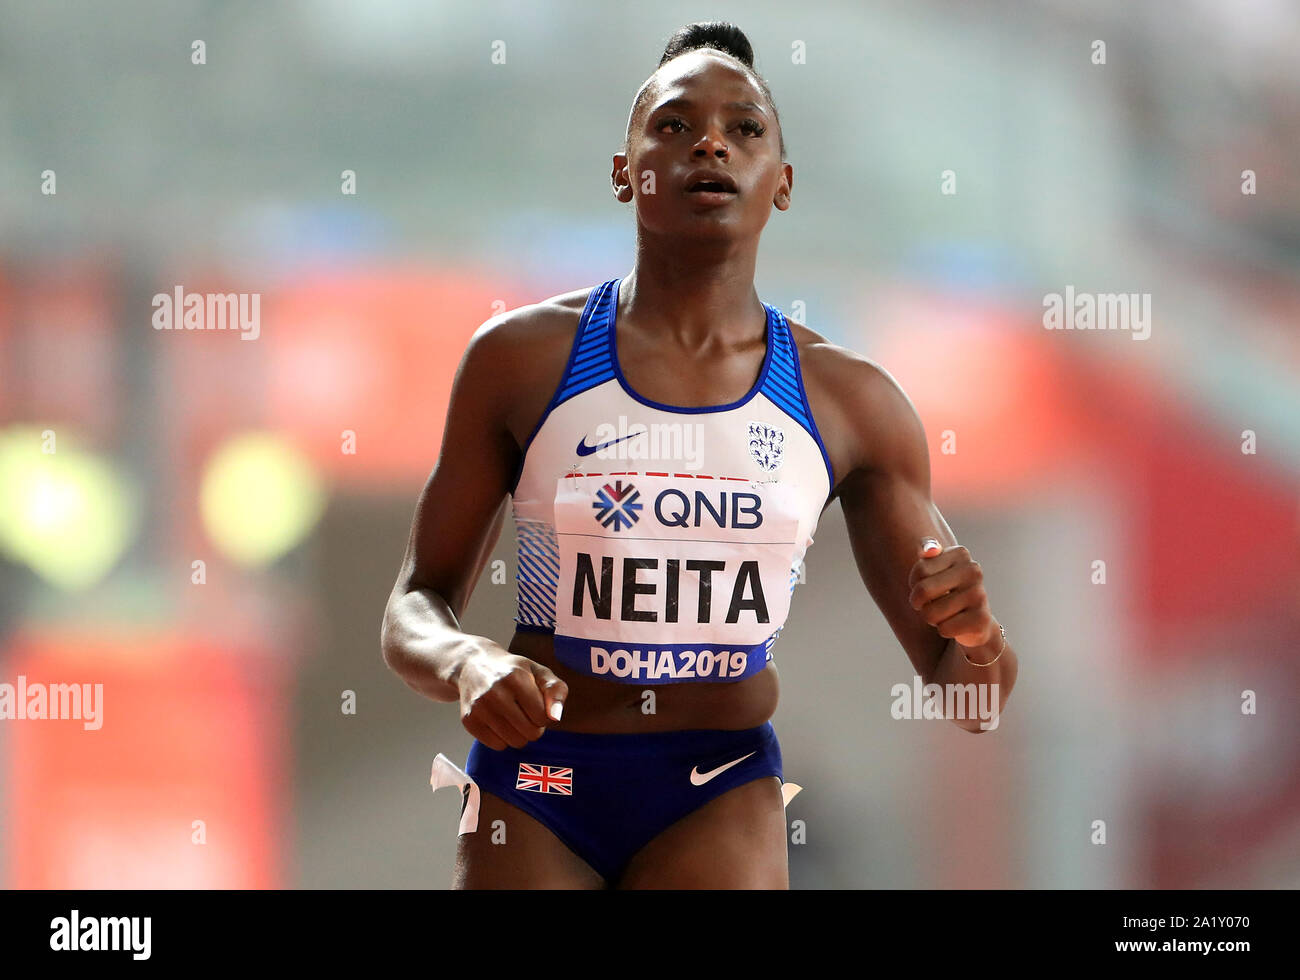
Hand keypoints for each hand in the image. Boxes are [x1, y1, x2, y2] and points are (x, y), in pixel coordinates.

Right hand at [454, 645, 568, 750]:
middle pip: (531, 733)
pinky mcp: (469, 720)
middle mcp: (496, 692)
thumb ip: (556, 690)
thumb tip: (555, 717)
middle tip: (526, 713)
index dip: (545, 715)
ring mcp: (480, 707)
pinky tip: (499, 722)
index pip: (543, 717)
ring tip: (514, 717)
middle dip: (534, 726)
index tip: (537, 706)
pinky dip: (502, 739)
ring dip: (519, 734)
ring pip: (515, 742)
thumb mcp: (538, 671)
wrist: (473, 665)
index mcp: (516, 678)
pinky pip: (497, 746)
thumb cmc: (512, 671)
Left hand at [907, 537, 997, 649]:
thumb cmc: (946, 591)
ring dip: (932, 619)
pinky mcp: (981, 619)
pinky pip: (944, 629)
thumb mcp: (934, 567)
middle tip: (931, 604)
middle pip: (922, 591)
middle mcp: (974, 571)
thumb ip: (928, 550)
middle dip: (919, 603)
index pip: (920, 570)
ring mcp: (980, 595)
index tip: (927, 586)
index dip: (915, 584)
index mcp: (961, 554)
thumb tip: (927, 549)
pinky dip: (944, 630)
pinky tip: (957, 624)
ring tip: (946, 614)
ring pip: (931, 614)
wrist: (974, 620)